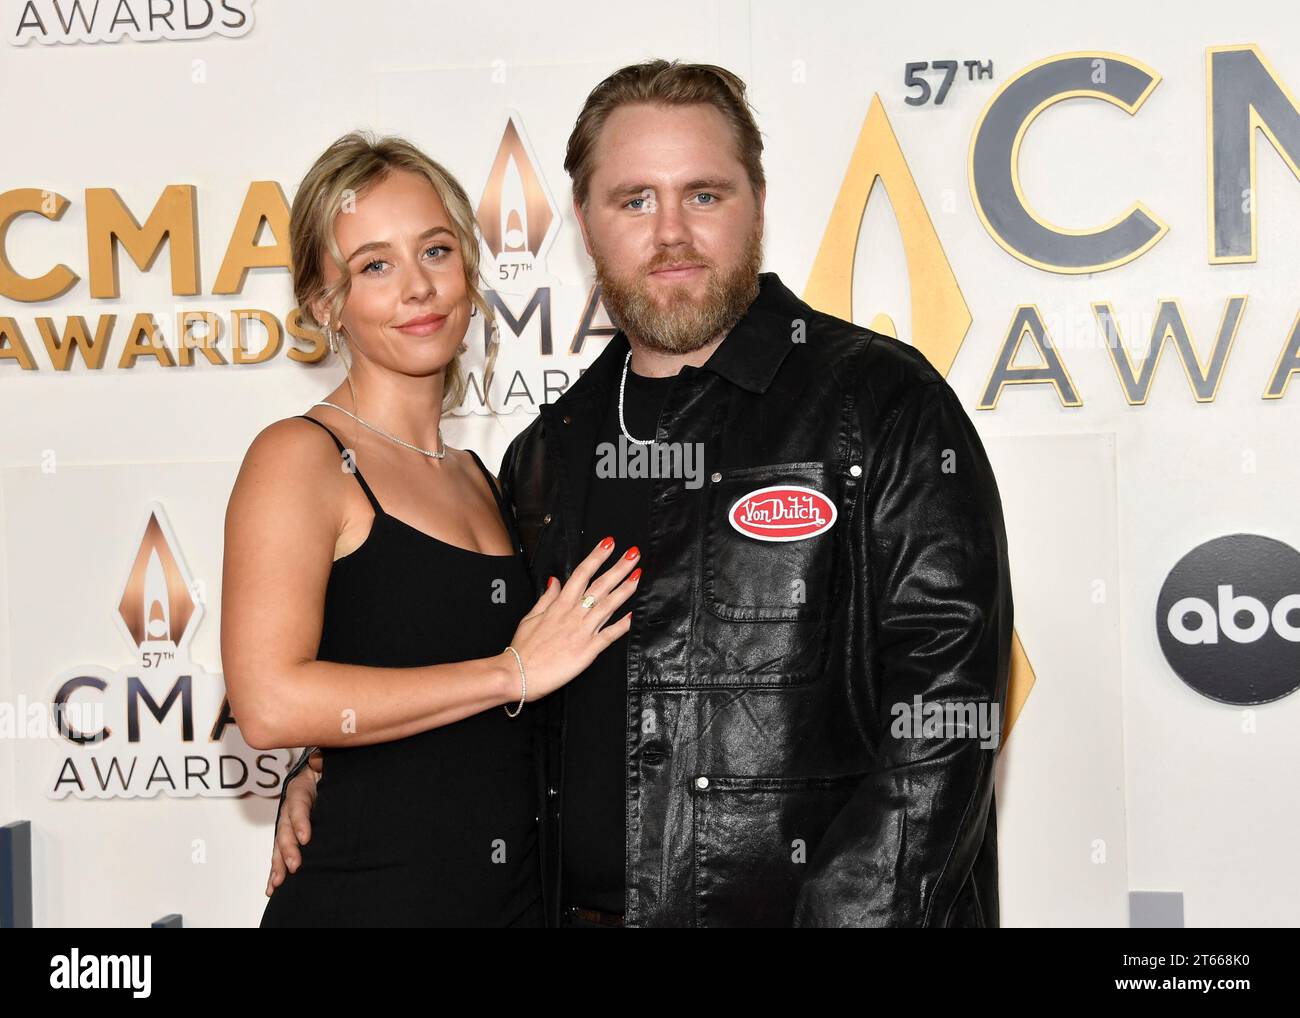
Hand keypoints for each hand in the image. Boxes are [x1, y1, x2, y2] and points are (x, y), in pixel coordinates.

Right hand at [265, 749, 321, 895]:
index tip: (306, 838)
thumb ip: (323, 761)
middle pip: (284, 829)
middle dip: (287, 849)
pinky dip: (276, 870)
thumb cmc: (327, 768)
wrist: (323, 772)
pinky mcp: (291, 835)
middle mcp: (289, 807)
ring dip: (278, 864)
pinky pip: (281, 853)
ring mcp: (288, 823)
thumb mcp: (327, 762)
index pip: (297, 806)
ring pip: (279, 844)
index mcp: (299, 789)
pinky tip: (272, 887)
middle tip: (295, 866)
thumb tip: (318, 760)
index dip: (300, 822)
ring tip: (277, 882)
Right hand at [504, 536, 639, 701]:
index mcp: (559, 605)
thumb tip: (556, 580)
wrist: (517, 674)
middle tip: (634, 554)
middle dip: (618, 568)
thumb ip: (546, 598)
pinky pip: (609, 635)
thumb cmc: (522, 649)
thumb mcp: (530, 617)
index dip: (596, 557)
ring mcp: (582, 632)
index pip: (581, 574)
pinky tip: (634, 615)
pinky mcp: (588, 651)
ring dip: (625, 589)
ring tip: (638, 575)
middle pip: (600, 585)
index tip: (609, 543)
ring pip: (608, 605)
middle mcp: (573, 614)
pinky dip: (623, 625)